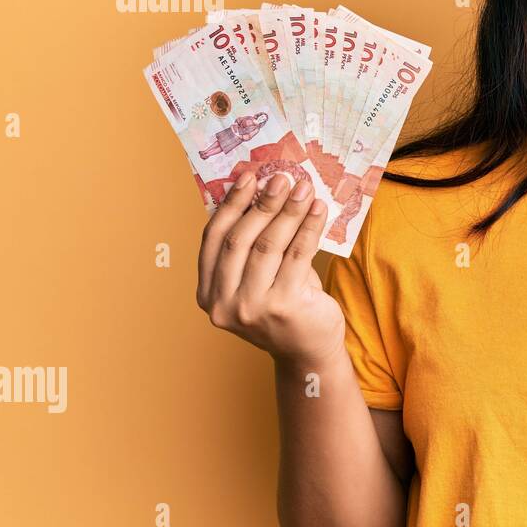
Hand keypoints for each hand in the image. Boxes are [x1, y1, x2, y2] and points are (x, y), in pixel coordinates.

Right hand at [197, 170, 344, 364]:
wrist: (308, 350)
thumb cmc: (283, 304)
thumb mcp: (258, 277)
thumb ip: (251, 244)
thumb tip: (262, 190)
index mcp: (208, 294)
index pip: (213, 239)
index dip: (230, 204)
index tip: (248, 177)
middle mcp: (223, 304)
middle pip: (239, 239)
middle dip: (261, 203)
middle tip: (281, 178)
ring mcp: (251, 308)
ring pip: (268, 246)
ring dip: (288, 211)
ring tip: (304, 189)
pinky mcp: (284, 307)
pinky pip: (297, 255)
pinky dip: (309, 228)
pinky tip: (319, 210)